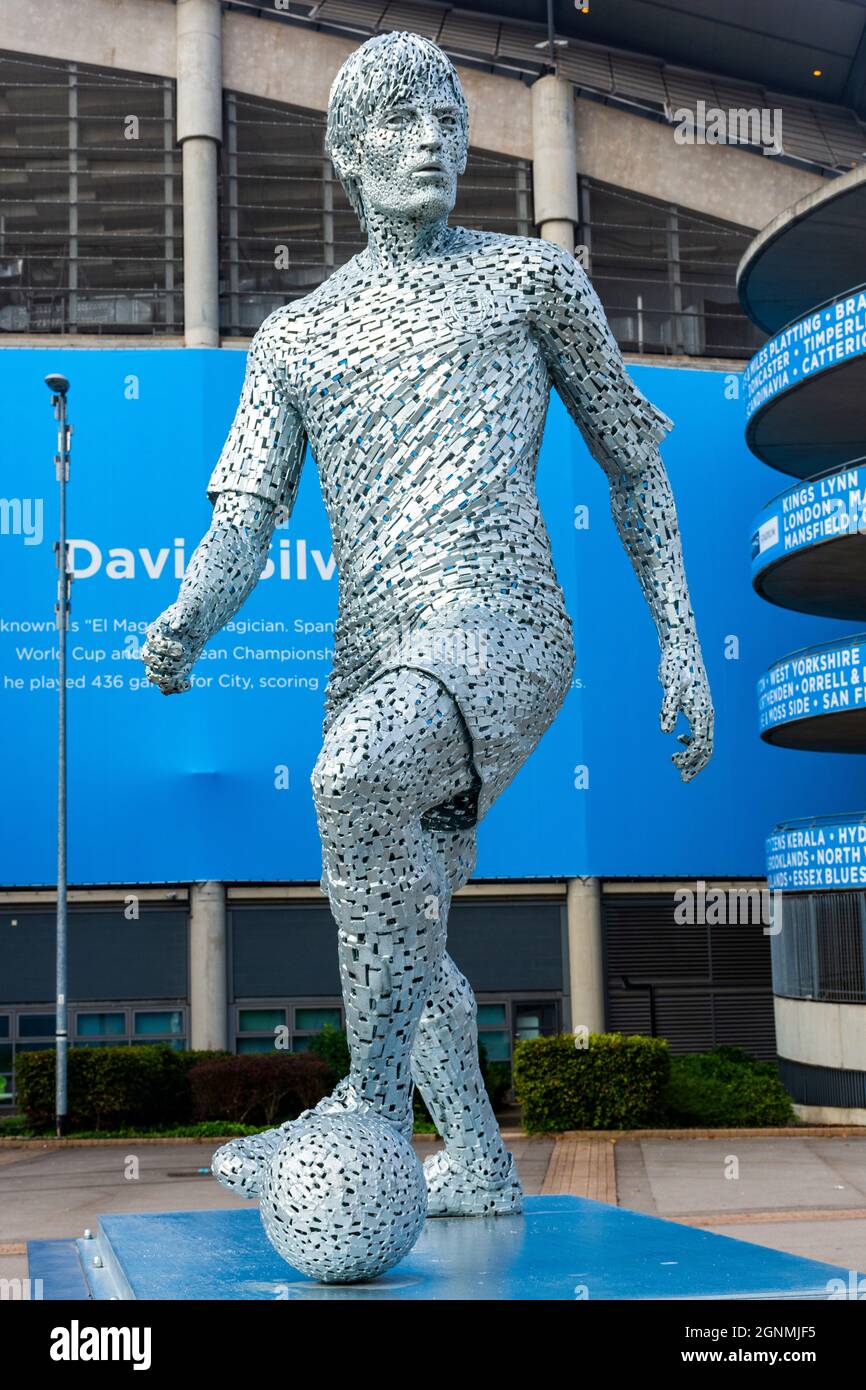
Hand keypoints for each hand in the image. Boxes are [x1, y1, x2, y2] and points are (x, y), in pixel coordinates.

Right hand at [141, 598, 202, 694]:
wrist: (199, 621)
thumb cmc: (193, 610)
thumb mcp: (191, 607)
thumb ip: (183, 615)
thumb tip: (177, 626)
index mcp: (156, 630)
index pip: (152, 643)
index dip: (164, 649)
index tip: (182, 649)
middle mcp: (155, 647)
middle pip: (149, 662)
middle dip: (166, 665)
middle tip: (185, 659)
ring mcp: (162, 659)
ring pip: (155, 676)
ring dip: (169, 679)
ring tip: (185, 675)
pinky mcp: (172, 669)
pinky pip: (166, 686)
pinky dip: (175, 689)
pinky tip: (189, 684)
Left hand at [658, 632, 712, 781]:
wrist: (682, 647)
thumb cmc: (674, 666)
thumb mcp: (668, 689)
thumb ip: (668, 710)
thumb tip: (666, 732)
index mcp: (702, 713)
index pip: (701, 745)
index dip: (691, 761)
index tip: (677, 769)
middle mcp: (707, 713)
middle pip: (707, 747)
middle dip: (696, 765)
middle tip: (683, 779)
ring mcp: (704, 709)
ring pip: (704, 739)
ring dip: (693, 755)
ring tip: (676, 763)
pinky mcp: (698, 704)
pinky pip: (700, 728)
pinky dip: (691, 740)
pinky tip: (678, 739)